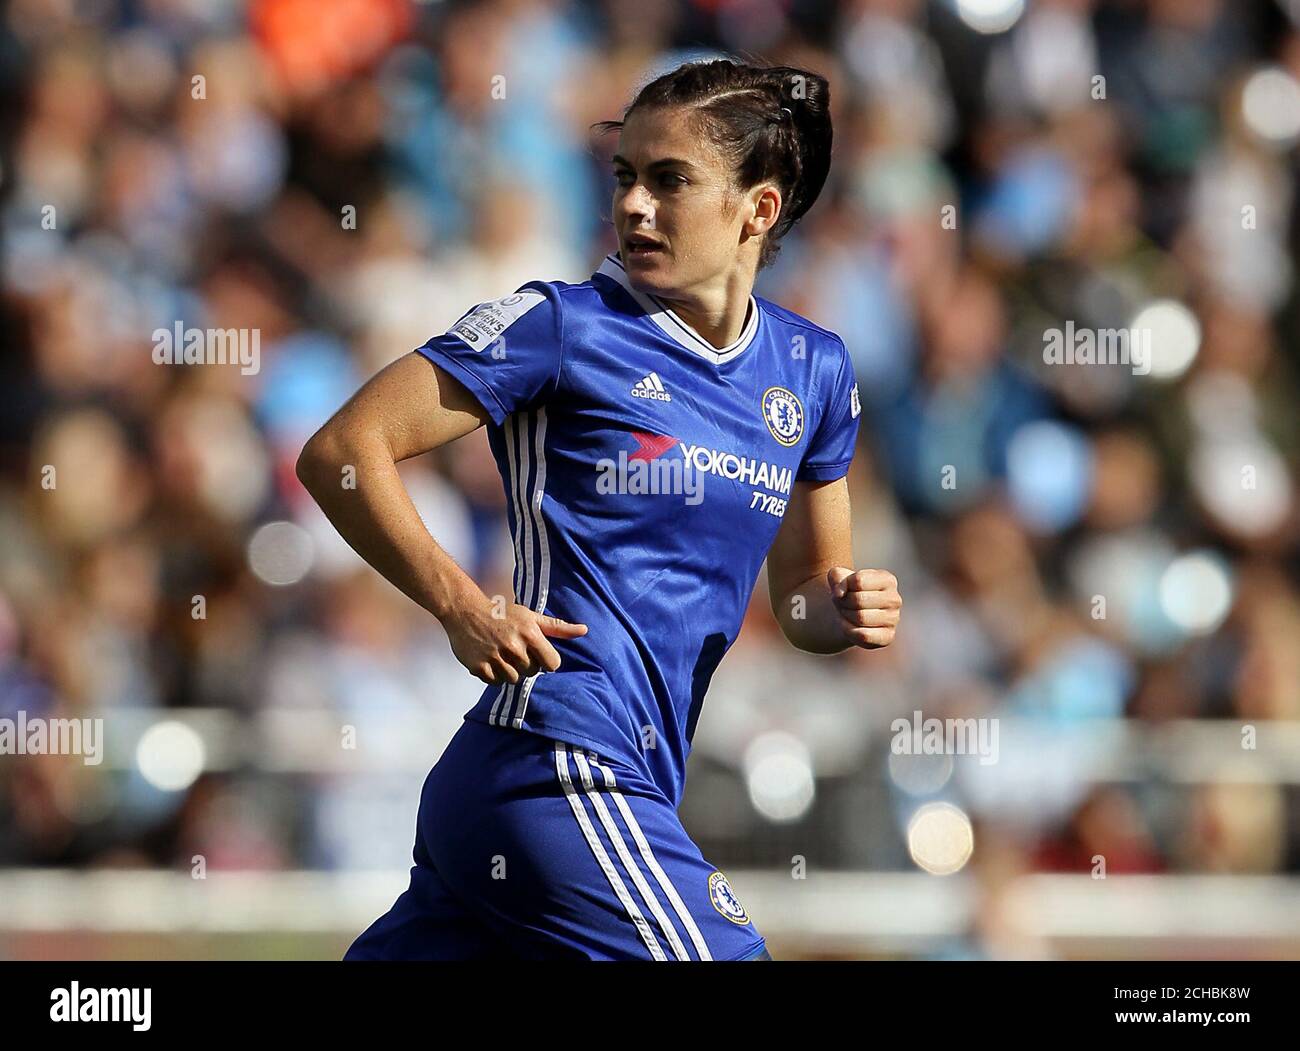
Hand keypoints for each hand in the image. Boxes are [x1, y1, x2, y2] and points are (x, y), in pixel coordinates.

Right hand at [445, 598, 587, 685]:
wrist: (466, 611)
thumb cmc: (503, 614)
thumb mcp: (532, 617)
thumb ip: (558, 627)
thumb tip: (584, 630)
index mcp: (530, 634)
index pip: (552, 664)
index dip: (546, 661)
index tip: (536, 653)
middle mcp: (514, 646)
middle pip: (532, 672)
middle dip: (526, 664)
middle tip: (513, 649)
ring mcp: (495, 657)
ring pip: (514, 680)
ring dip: (510, 671)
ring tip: (501, 654)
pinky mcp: (478, 666)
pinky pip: (495, 682)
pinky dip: (494, 675)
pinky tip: (490, 659)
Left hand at [826, 567, 900, 648]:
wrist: (849, 614)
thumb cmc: (847, 592)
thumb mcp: (838, 577)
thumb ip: (836, 576)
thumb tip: (840, 593)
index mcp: (887, 580)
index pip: (858, 580)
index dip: (843, 586)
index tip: (843, 590)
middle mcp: (895, 599)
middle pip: (859, 600)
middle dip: (843, 603)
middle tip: (842, 604)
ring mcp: (893, 619)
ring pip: (860, 618)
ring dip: (845, 616)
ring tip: (846, 613)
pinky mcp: (888, 637)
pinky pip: (864, 635)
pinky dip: (849, 631)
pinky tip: (848, 627)